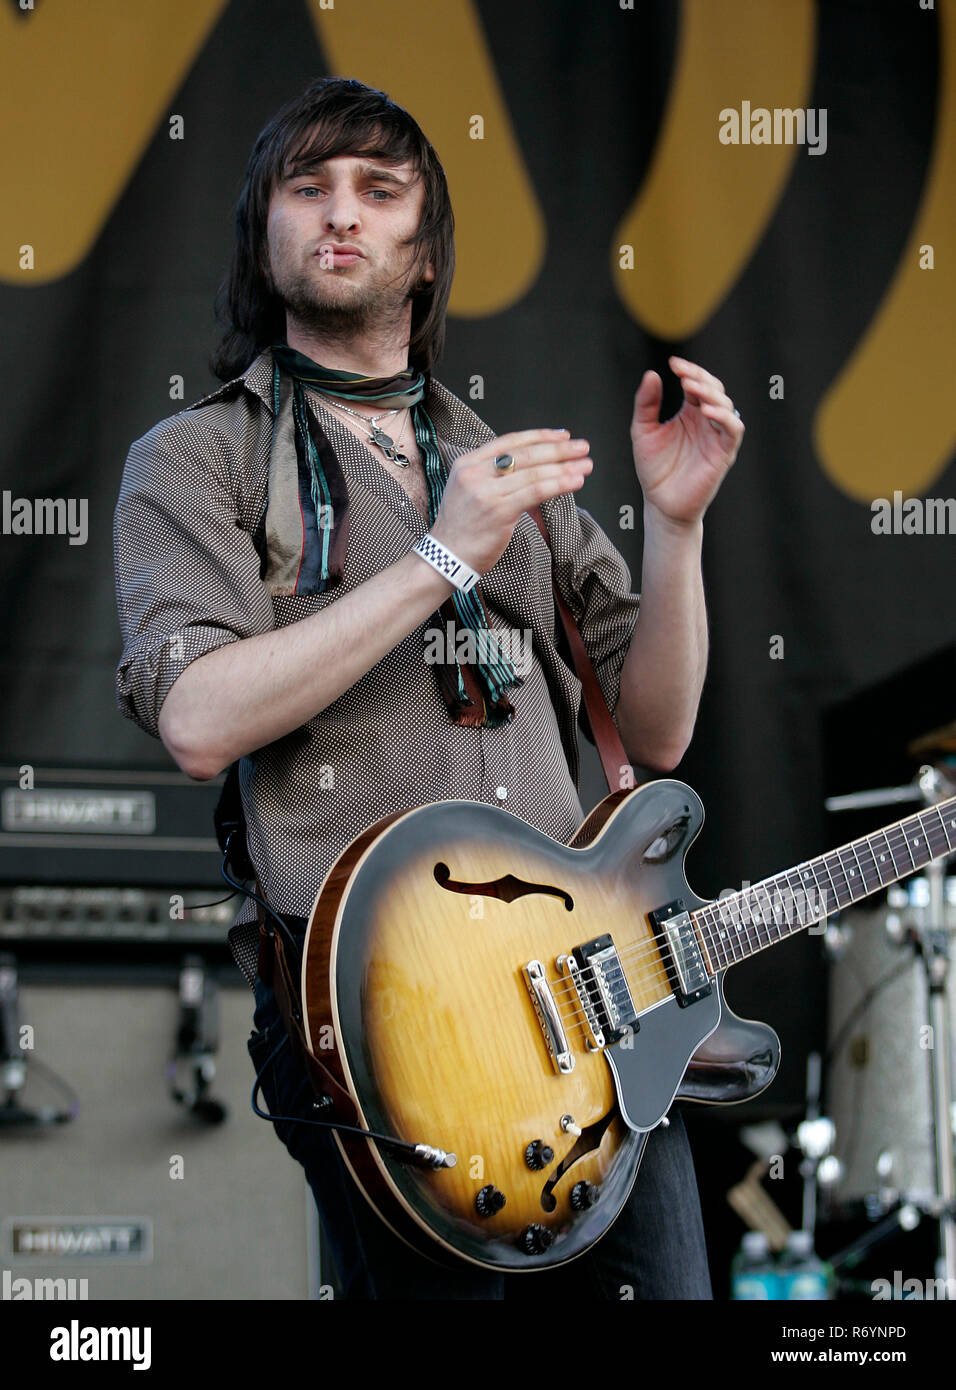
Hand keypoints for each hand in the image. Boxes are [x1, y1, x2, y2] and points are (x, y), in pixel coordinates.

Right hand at [431, 428, 592, 572]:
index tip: (562, 436)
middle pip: (525, 454)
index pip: (510, 441)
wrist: (446, 557)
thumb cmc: (462, 528)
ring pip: (533, 473)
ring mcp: (486, 492)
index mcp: (468, 463)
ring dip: (564, 467)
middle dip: (558, 449)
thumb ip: (497, 477)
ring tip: (585, 465)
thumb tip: (536, 469)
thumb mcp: (472, 491)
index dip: (540, 436)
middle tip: (581, 447)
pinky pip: (535, 492)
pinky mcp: (498, 511)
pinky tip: (574, 481)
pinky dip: (558, 485)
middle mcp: (475, 473)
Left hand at [630, 356, 743, 527]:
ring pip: (726, 405)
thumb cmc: (653, 469)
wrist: (661, 502)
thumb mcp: (643, 431)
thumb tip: (652, 374)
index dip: (688, 371)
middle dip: (700, 378)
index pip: (696, 384)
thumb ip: (646, 404)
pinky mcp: (724, 452)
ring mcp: (717, 436)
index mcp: (690, 413)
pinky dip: (724, 416)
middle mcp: (706, 421)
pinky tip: (706, 411)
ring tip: (691, 389)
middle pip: (714, 389)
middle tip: (682, 373)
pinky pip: (733, 429)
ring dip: (711, 393)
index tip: (673, 364)